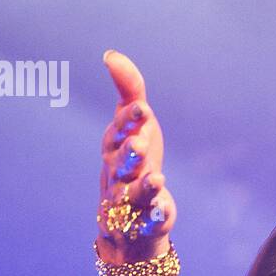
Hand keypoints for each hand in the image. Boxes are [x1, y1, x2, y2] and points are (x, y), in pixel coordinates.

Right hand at [96, 50, 175, 262]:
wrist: (126, 220)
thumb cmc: (133, 160)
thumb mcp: (136, 125)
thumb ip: (129, 90)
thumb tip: (111, 54)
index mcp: (116, 147)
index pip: (120, 131)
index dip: (129, 121)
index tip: (142, 110)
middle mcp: (119, 172)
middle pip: (122, 163)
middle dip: (130, 153)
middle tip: (140, 145)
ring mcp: (129, 198)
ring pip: (133, 192)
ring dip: (143, 184)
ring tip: (156, 178)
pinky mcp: (145, 221)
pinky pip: (148, 219)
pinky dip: (155, 214)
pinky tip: (164, 209)